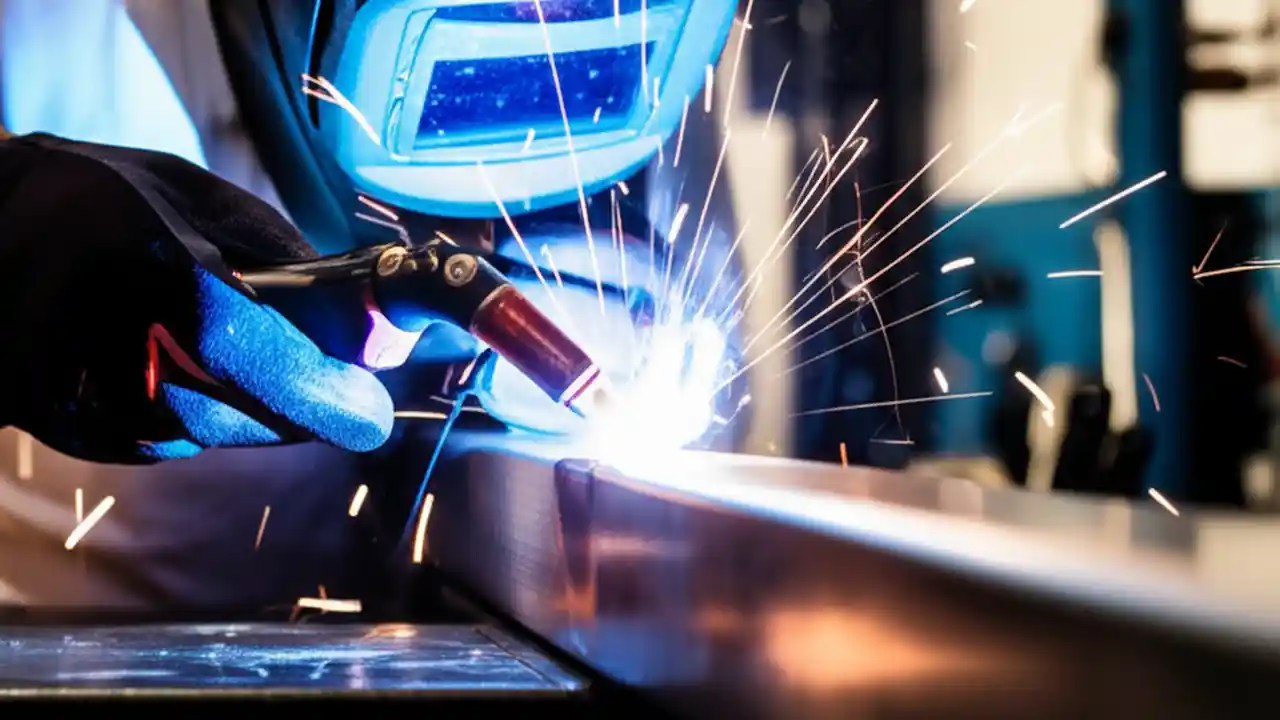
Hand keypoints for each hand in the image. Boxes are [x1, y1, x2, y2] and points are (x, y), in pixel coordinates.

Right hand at [0, 134, 393, 463]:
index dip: (314, 391)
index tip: (369, 414)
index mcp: (144, 265)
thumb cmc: (118, 203)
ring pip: (205, 436)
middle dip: (297, 405)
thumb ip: (294, 270)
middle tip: (329, 382)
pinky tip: (178, 364)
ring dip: (246, 407)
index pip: (239, 349)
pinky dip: (196, 412)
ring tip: (228, 348)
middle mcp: (101, 339)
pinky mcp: (66, 429)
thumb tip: (370, 338)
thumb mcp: (212, 205)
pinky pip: (166, 441)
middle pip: (235, 415)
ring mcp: (75, 396)